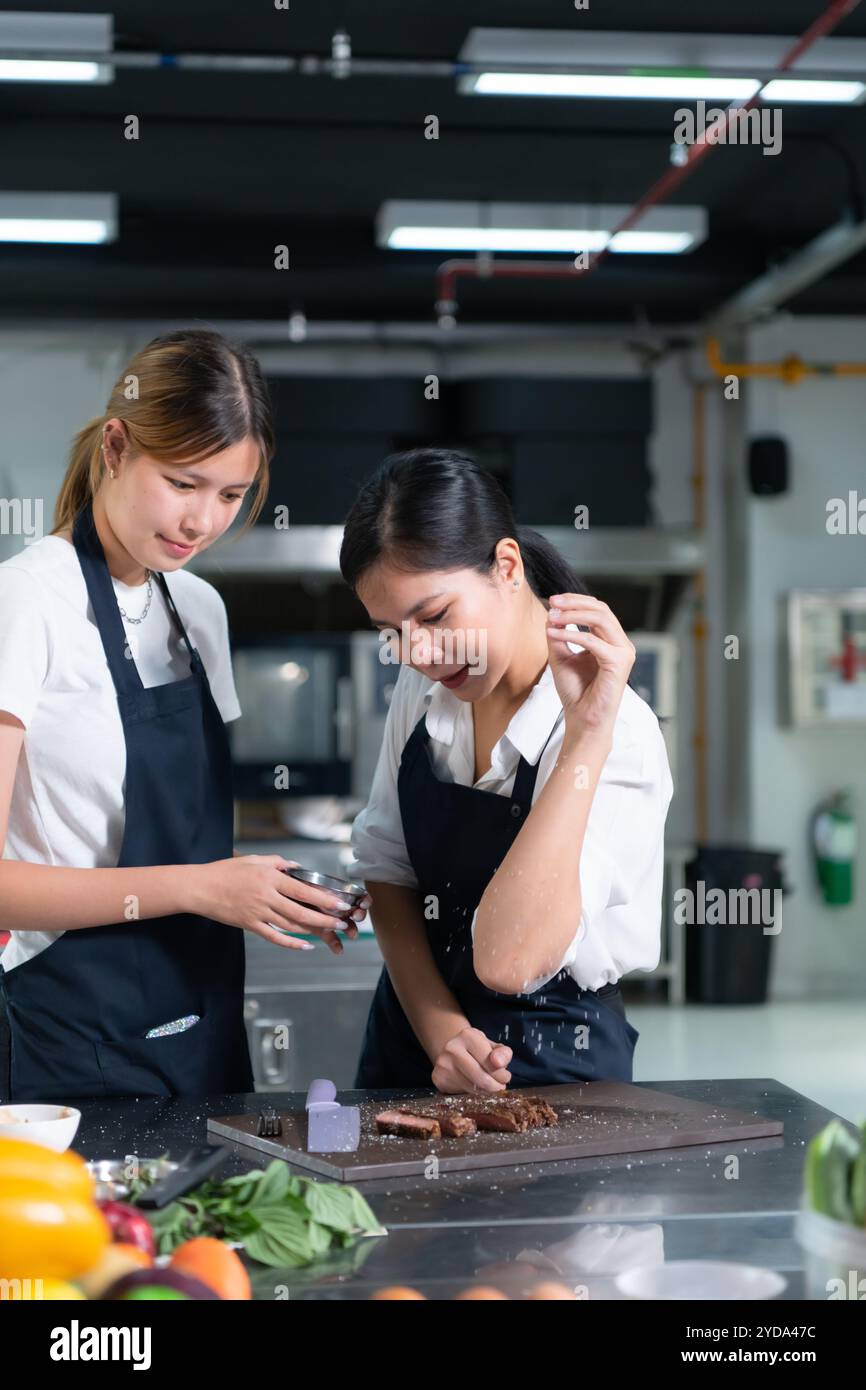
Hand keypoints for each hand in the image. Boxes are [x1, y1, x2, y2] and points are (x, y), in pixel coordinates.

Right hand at [188, 855, 371, 954]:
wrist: (200, 888)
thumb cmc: (225, 871)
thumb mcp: (253, 860)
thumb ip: (277, 863)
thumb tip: (296, 867)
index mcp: (269, 877)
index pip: (302, 890)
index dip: (323, 898)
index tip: (340, 903)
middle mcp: (266, 896)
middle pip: (301, 911)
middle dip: (324, 918)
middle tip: (341, 921)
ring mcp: (257, 912)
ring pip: (290, 925)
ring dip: (312, 930)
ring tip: (329, 932)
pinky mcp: (249, 925)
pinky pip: (274, 937)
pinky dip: (291, 943)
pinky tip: (305, 945)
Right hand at [431, 1026, 512, 1093]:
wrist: (453, 1051)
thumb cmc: (477, 1050)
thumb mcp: (493, 1047)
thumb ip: (503, 1054)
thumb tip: (499, 1063)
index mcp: (468, 1035)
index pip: (491, 1063)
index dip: (502, 1074)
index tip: (505, 1077)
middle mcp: (452, 1048)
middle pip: (482, 1079)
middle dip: (496, 1087)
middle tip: (500, 1086)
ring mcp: (443, 1064)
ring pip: (472, 1089)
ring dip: (486, 1092)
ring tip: (489, 1087)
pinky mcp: (438, 1078)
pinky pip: (461, 1094)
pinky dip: (472, 1095)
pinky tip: (474, 1087)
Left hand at [546, 593, 634, 737]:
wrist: (583, 719)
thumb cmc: (576, 691)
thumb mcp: (561, 657)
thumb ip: (559, 635)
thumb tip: (552, 612)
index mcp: (610, 640)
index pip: (597, 609)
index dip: (575, 600)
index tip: (553, 600)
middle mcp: (621, 643)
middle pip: (601, 609)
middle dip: (574, 602)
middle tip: (552, 602)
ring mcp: (623, 652)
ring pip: (601, 619)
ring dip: (573, 615)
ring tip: (553, 616)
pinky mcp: (619, 663)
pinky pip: (594, 641)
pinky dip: (572, 634)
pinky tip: (554, 634)